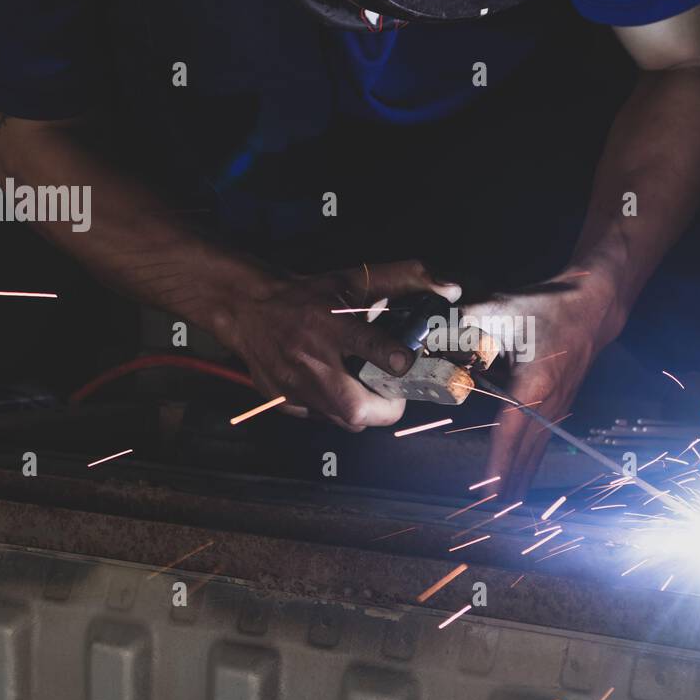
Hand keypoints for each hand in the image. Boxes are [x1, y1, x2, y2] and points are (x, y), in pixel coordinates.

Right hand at [221, 260, 460, 430]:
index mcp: (329, 324)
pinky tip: (337, 388)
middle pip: (355, 408)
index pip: (368, 346)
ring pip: (344, 420)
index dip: (395, 359)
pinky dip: (337, 409)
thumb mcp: (353, 279)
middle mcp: (310, 359)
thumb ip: (403, 279)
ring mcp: (294, 386)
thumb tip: (450, 288)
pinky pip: (322, 418)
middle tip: (395, 392)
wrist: (248, 309)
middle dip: (386, 408)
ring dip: (365, 409)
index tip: (408, 362)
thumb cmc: (307, 295)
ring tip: (368, 388)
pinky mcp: (282, 402)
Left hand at [471, 272, 627, 499]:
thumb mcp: (499, 309)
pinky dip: (533, 456)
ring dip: (524, 474)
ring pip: (537, 447)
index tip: (490, 492)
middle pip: (526, 451)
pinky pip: (545, 436)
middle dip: (511, 481)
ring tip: (512, 500)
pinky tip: (528, 467)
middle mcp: (548, 402)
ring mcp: (559, 403)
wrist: (593, 302)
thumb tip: (426, 337)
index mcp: (532, 386)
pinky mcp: (562, 399)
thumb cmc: (547, 306)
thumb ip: (461, 325)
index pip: (509, 434)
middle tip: (499, 511)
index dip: (498, 465)